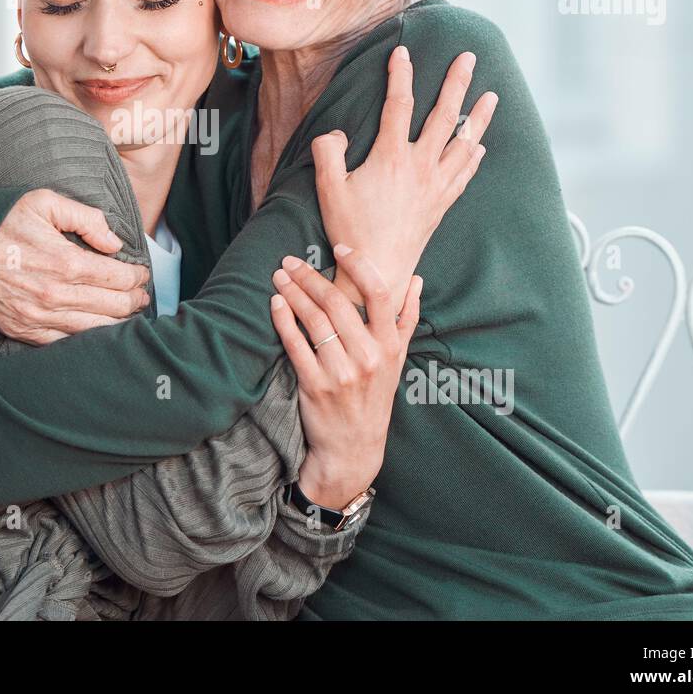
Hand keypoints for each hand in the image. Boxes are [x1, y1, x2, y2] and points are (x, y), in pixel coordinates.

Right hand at [0, 188, 151, 343]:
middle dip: (134, 300)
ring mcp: (41, 319)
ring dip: (118, 322)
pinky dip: (90, 339)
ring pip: (96, 330)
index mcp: (65, 262)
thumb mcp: (42, 202)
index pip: (118, 277)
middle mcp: (57, 296)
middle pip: (113, 306)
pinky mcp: (26, 332)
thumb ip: (85, 217)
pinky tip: (100, 330)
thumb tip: (114, 242)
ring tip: (129, 312)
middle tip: (141, 294)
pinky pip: (68, 343)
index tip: (142, 273)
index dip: (136, 277)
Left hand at [271, 247, 420, 508]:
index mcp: (390, 346)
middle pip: (337, 303)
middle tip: (291, 260)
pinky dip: (283, 319)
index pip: (379, 294)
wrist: (354, 447)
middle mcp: (368, 357)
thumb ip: (406, 320)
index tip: (340, 247)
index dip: (359, 265)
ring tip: (280, 276)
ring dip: (293, 292)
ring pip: (314, 320)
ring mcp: (341, 372)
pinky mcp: (315, 385)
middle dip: (310, 276)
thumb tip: (417, 280)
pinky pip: (295, 344)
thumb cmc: (375, 396)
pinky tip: (275, 303)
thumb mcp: (397, 361)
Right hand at [312, 45, 496, 301]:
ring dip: (479, 118)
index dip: (400, 74)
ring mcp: (436, 186)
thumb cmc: (350, 230)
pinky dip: (474, 156)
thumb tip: (338, 133)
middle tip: (469, 58)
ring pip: (464, 143)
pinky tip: (480, 147)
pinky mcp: (442, 204)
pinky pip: (464, 173)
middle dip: (457, 83)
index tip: (403, 51)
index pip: (398, 104)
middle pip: (445, 116)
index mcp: (391, 157)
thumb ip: (328, 152)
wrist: (378, 271)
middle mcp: (420, 166)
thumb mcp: (327, 188)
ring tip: (492, 96)